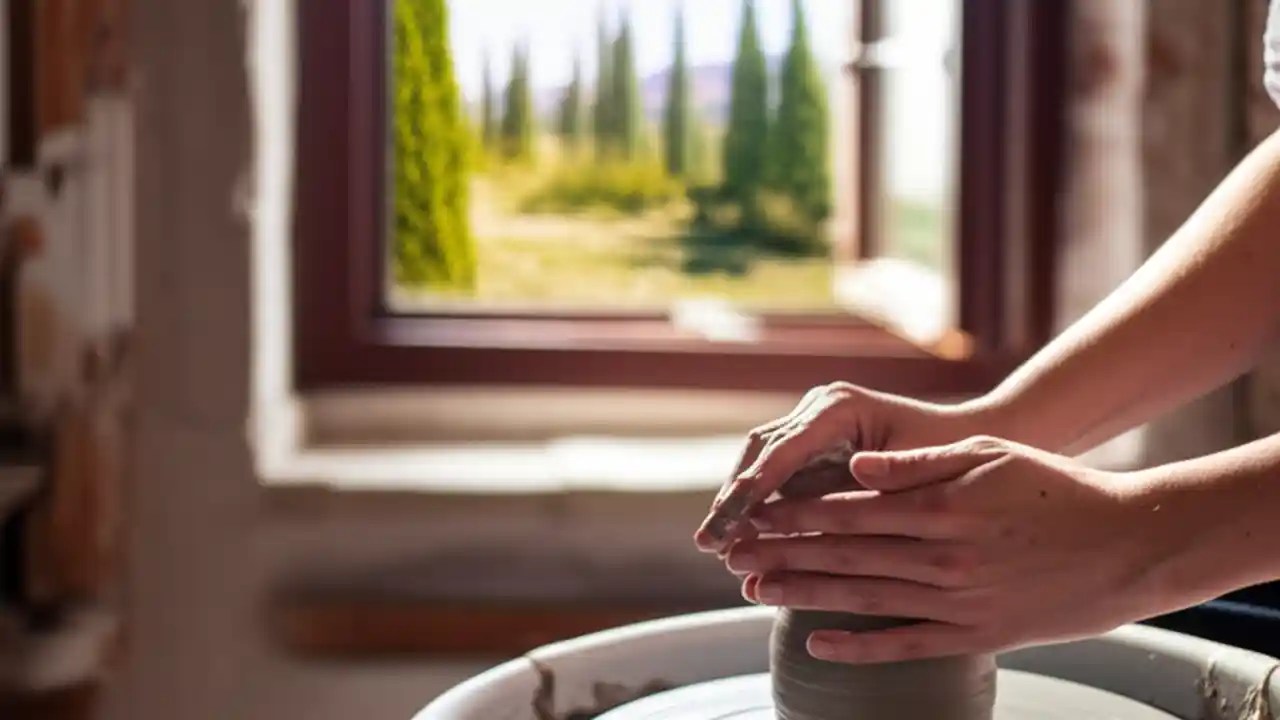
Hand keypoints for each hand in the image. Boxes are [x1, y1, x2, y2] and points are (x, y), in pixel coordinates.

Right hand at [694, 383, 987, 553]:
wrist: (980, 444)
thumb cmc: (955, 463)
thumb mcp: (911, 483)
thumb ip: (857, 504)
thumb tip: (806, 540)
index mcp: (839, 407)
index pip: (781, 450)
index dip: (750, 491)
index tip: (727, 525)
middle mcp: (818, 409)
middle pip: (760, 454)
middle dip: (733, 500)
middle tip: (709, 543)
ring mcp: (812, 425)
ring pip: (760, 465)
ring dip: (738, 506)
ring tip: (716, 548)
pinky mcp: (814, 449)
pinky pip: (776, 478)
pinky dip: (758, 510)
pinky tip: (744, 545)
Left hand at [725, 436, 1179, 663]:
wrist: (1129, 546)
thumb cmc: (1060, 491)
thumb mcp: (990, 458)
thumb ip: (919, 466)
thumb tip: (857, 467)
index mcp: (940, 507)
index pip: (849, 510)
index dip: (795, 512)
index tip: (755, 512)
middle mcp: (940, 556)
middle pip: (844, 555)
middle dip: (782, 553)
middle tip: (734, 554)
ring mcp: (955, 600)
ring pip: (862, 598)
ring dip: (805, 594)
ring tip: (757, 591)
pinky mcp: (975, 633)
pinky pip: (904, 644)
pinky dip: (857, 647)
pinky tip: (817, 644)